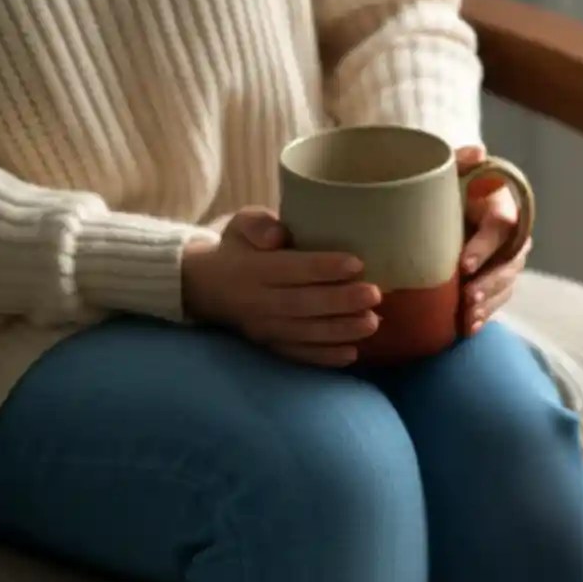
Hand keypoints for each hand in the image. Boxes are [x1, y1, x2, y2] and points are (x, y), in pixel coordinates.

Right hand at [181, 206, 381, 366]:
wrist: (207, 287)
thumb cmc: (240, 248)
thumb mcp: (242, 224)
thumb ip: (258, 224)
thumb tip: (278, 236)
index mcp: (251, 269)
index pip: (288, 269)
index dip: (322, 268)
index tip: (357, 264)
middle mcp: (256, 303)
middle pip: (301, 304)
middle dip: (340, 302)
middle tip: (374, 294)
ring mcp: (263, 329)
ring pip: (303, 334)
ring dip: (340, 331)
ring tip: (372, 322)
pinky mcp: (270, 347)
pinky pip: (298, 355)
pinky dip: (325, 357)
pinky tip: (352, 353)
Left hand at [457, 146, 530, 335]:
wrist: (445, 208)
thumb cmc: (448, 189)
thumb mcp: (451, 173)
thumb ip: (461, 160)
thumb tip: (479, 151)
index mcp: (503, 207)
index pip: (502, 227)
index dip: (485, 247)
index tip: (464, 265)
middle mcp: (512, 237)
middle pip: (509, 263)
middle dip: (490, 284)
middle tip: (467, 298)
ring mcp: (506, 261)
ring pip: (506, 285)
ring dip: (489, 303)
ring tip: (468, 318)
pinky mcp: (497, 281)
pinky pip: (498, 301)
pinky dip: (485, 315)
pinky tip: (469, 328)